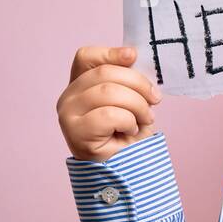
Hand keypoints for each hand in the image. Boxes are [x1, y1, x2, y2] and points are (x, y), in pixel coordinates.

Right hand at [56, 46, 162, 161]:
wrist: (126, 168)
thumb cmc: (128, 133)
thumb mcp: (132, 99)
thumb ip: (127, 78)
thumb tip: (132, 53)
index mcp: (80, 85)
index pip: (86, 57)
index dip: (111, 53)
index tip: (134, 56)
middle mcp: (68, 97)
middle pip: (104, 73)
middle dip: (139, 85)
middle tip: (155, 100)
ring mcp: (68, 115)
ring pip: (109, 92)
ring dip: (138, 106)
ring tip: (145, 120)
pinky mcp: (75, 133)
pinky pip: (109, 115)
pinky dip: (128, 122)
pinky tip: (130, 131)